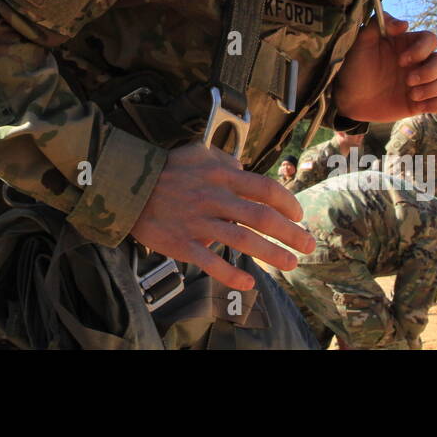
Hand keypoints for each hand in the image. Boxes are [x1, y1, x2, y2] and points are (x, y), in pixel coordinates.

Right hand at [130, 143, 315, 290]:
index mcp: (221, 177)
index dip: (288, 204)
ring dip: (271, 254)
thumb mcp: (197, 152)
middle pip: (262, 218)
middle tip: (308, 245)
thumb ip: (223, 160)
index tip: (299, 216)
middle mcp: (215, 199)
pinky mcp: (183, 244)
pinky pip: (211, 262)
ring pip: (243, 241)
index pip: (265, 189)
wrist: (128, 187)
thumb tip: (243, 168)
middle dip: (291, 233)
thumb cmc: (166, 169)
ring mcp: (199, 223)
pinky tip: (248, 284)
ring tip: (290, 263)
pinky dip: (231, 276)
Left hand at [333, 14, 436, 122]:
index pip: (431, 39)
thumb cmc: (354, 67)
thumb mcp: (361, 43)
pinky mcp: (422, 102)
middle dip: (430, 72)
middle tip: (408, 81)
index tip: (400, 60)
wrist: (348, 98)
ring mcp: (423, 82)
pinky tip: (417, 104)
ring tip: (411, 94)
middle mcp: (420, 62)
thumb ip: (377, 25)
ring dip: (434, 88)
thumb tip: (404, 24)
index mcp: (407, 45)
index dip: (421, 50)